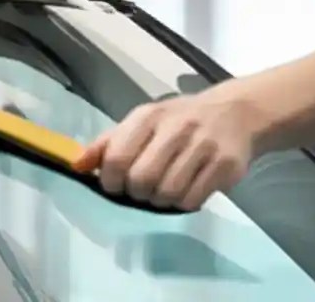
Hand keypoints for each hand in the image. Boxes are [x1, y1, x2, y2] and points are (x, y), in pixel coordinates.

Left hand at [73, 84, 264, 210]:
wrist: (238, 111)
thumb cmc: (183, 119)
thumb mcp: (145, 121)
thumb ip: (109, 142)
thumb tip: (76, 166)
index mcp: (151, 116)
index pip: (118, 157)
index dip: (112, 181)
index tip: (118, 184)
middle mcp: (178, 127)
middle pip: (142, 179)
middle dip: (138, 193)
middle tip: (145, 189)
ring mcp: (204, 145)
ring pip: (168, 193)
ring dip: (162, 201)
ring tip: (167, 190)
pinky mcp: (226, 164)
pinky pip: (193, 199)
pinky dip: (185, 203)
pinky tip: (188, 190)